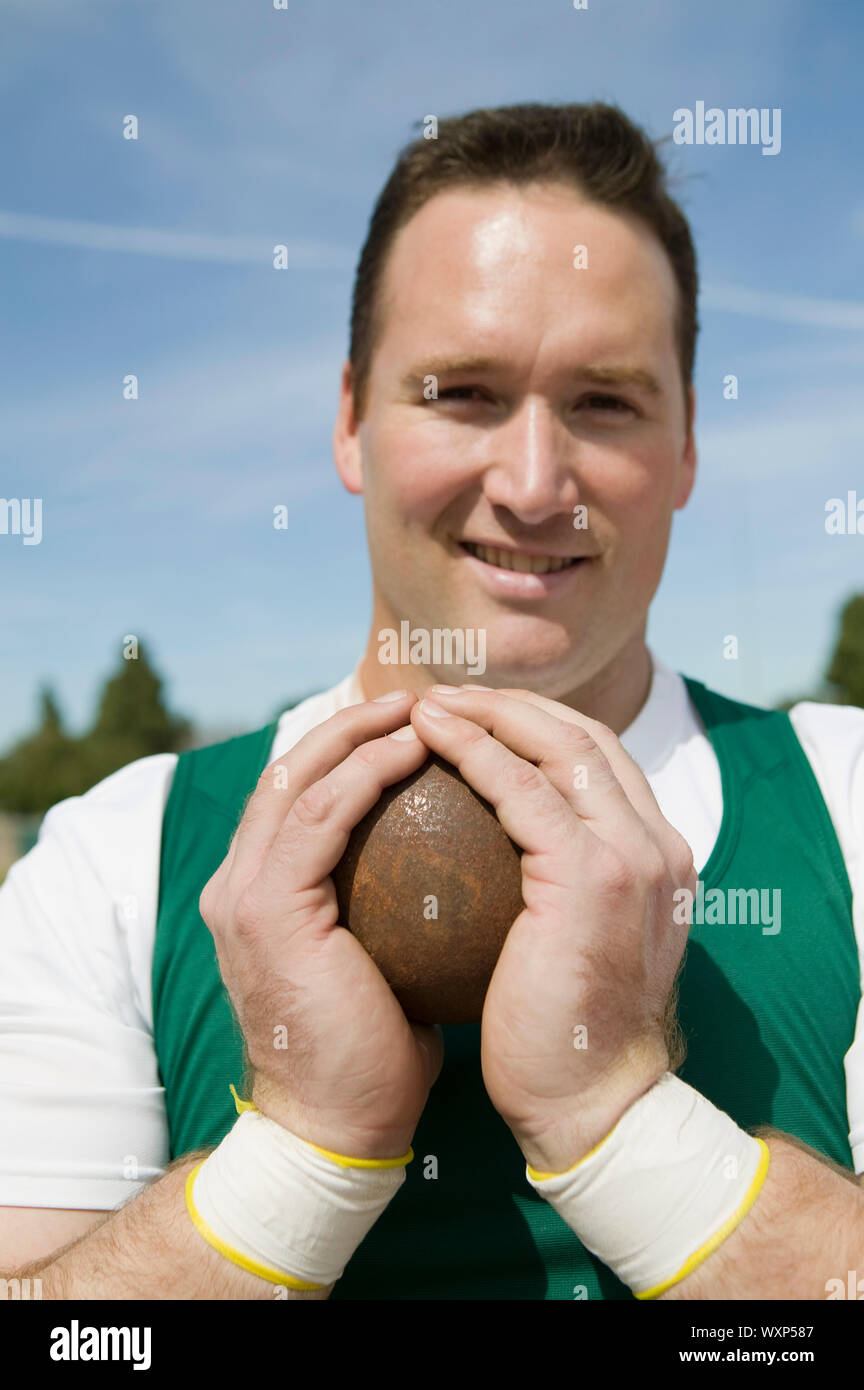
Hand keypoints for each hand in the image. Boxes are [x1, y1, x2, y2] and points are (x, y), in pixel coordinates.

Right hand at [199, 694, 443, 1158]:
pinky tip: (416, 749)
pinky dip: (366, 772)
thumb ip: (389, 904)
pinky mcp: (263, 908)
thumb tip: (456, 865)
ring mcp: (242, 891)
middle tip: (425, 698)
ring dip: (362, 730)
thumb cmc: (377, 1049)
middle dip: (356, 720)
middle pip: (293, 767)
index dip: (353, 746)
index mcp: (261, 890)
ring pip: (300, 775)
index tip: (421, 725)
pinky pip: (321, 816)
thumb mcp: (382, 958)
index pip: (303, 793)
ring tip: (424, 707)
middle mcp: (238, 880)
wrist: (339, 1126)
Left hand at [410, 686, 695, 1173]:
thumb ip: (555, 891)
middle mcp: (657, 843)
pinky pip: (522, 789)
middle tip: (444, 699)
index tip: (474, 721)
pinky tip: (429, 739)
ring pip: (558, 745)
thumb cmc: (562, 1040)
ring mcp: (633, 854)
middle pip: (584, 737)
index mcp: (657, 856)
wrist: (591, 1107)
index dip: (536, 728)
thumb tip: (498, 864)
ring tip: (428, 705)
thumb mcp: (571, 948)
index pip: (597, 763)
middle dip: (513, 705)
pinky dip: (475, 752)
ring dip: (489, 713)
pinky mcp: (593, 874)